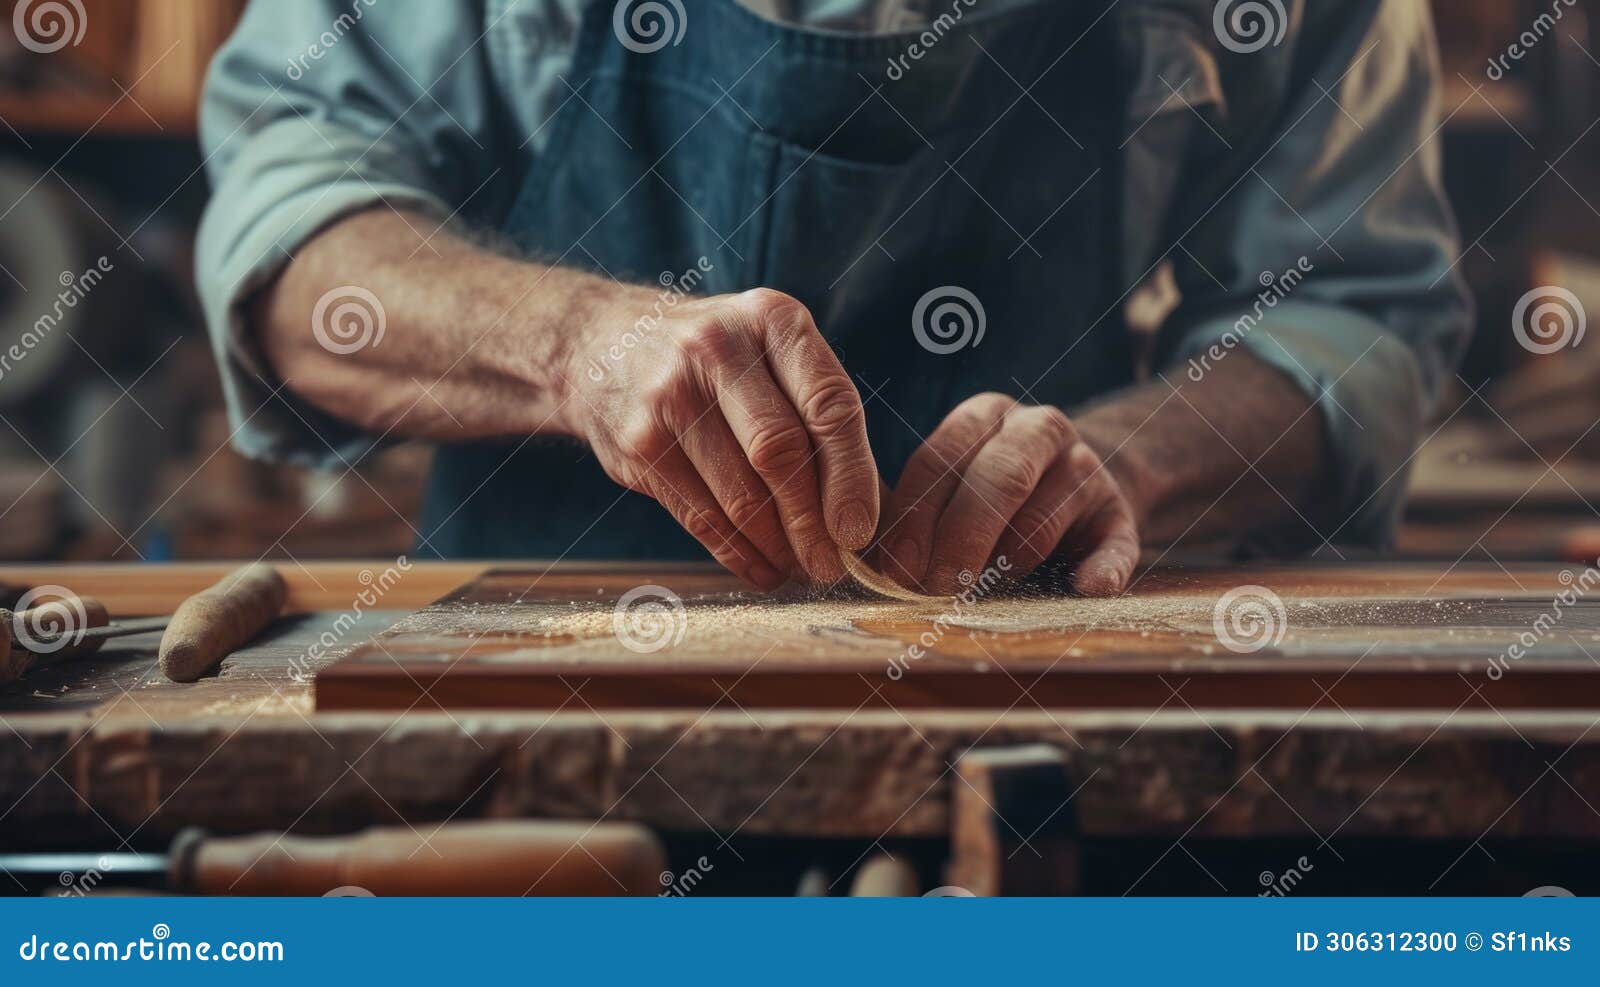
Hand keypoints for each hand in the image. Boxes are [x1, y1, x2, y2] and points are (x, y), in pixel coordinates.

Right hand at [565, 287, 877, 588]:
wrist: (605, 342)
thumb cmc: (717, 358)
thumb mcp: (769, 348)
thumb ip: (817, 408)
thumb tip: (862, 510)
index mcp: (771, 319)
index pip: (828, 405)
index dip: (852, 476)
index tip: (860, 530)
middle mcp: (718, 349)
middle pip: (781, 453)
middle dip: (812, 523)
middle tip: (832, 565)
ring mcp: (670, 396)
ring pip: (740, 495)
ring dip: (778, 546)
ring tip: (801, 567)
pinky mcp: (638, 444)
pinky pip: (700, 516)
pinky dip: (738, 554)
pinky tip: (762, 569)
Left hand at [876, 393, 1139, 595]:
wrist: (1074, 493)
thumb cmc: (985, 495)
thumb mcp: (948, 486)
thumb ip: (907, 513)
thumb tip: (863, 556)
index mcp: (984, 416)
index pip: (942, 459)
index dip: (916, 517)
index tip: (898, 567)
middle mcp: (1038, 429)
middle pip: (1000, 478)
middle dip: (961, 537)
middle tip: (934, 588)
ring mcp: (1086, 468)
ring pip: (1045, 515)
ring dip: (1008, 561)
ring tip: (977, 597)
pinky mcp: (1118, 514)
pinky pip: (1114, 543)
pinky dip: (1103, 567)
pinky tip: (1086, 588)